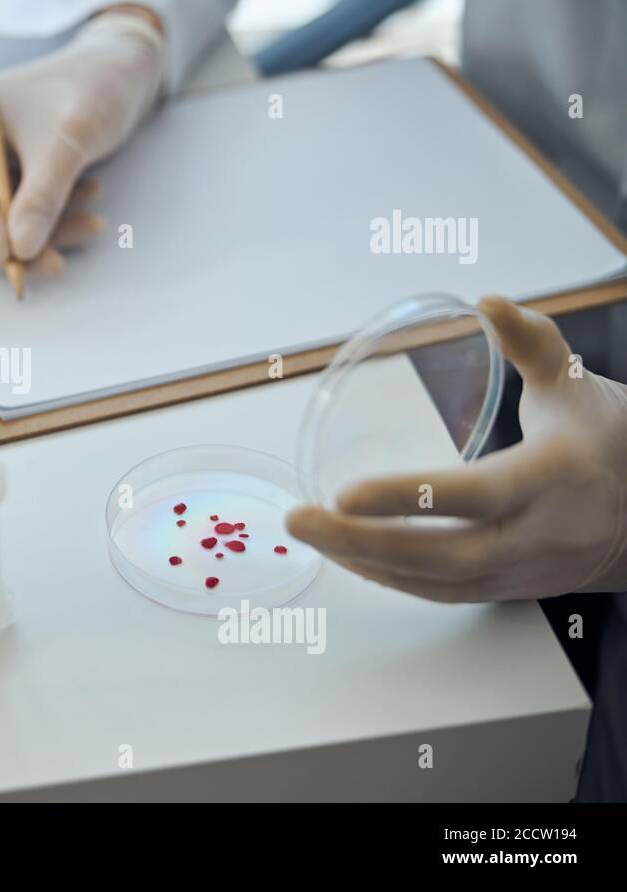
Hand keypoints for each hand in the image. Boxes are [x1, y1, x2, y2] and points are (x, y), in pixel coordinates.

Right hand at [0, 10, 163, 273]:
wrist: (121, 75)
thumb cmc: (90, 88)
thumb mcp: (68, 140)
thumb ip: (42, 194)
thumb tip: (18, 250)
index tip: (6, 249)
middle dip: (9, 243)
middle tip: (54, 262)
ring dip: (39, 239)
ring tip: (92, 226)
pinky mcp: (5, 182)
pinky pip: (17, 221)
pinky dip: (52, 226)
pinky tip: (90, 214)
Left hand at [287, 297, 626, 601]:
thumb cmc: (607, 440)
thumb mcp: (577, 385)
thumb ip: (533, 342)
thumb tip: (489, 300)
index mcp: (554, 478)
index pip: (473, 495)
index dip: (408, 497)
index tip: (344, 491)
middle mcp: (538, 534)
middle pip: (441, 554)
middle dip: (361, 541)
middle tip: (299, 518)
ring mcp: (523, 571)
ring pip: (435, 583)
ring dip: (364, 562)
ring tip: (309, 532)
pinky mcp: (509, 590)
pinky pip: (442, 594)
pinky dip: (391, 578)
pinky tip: (349, 555)